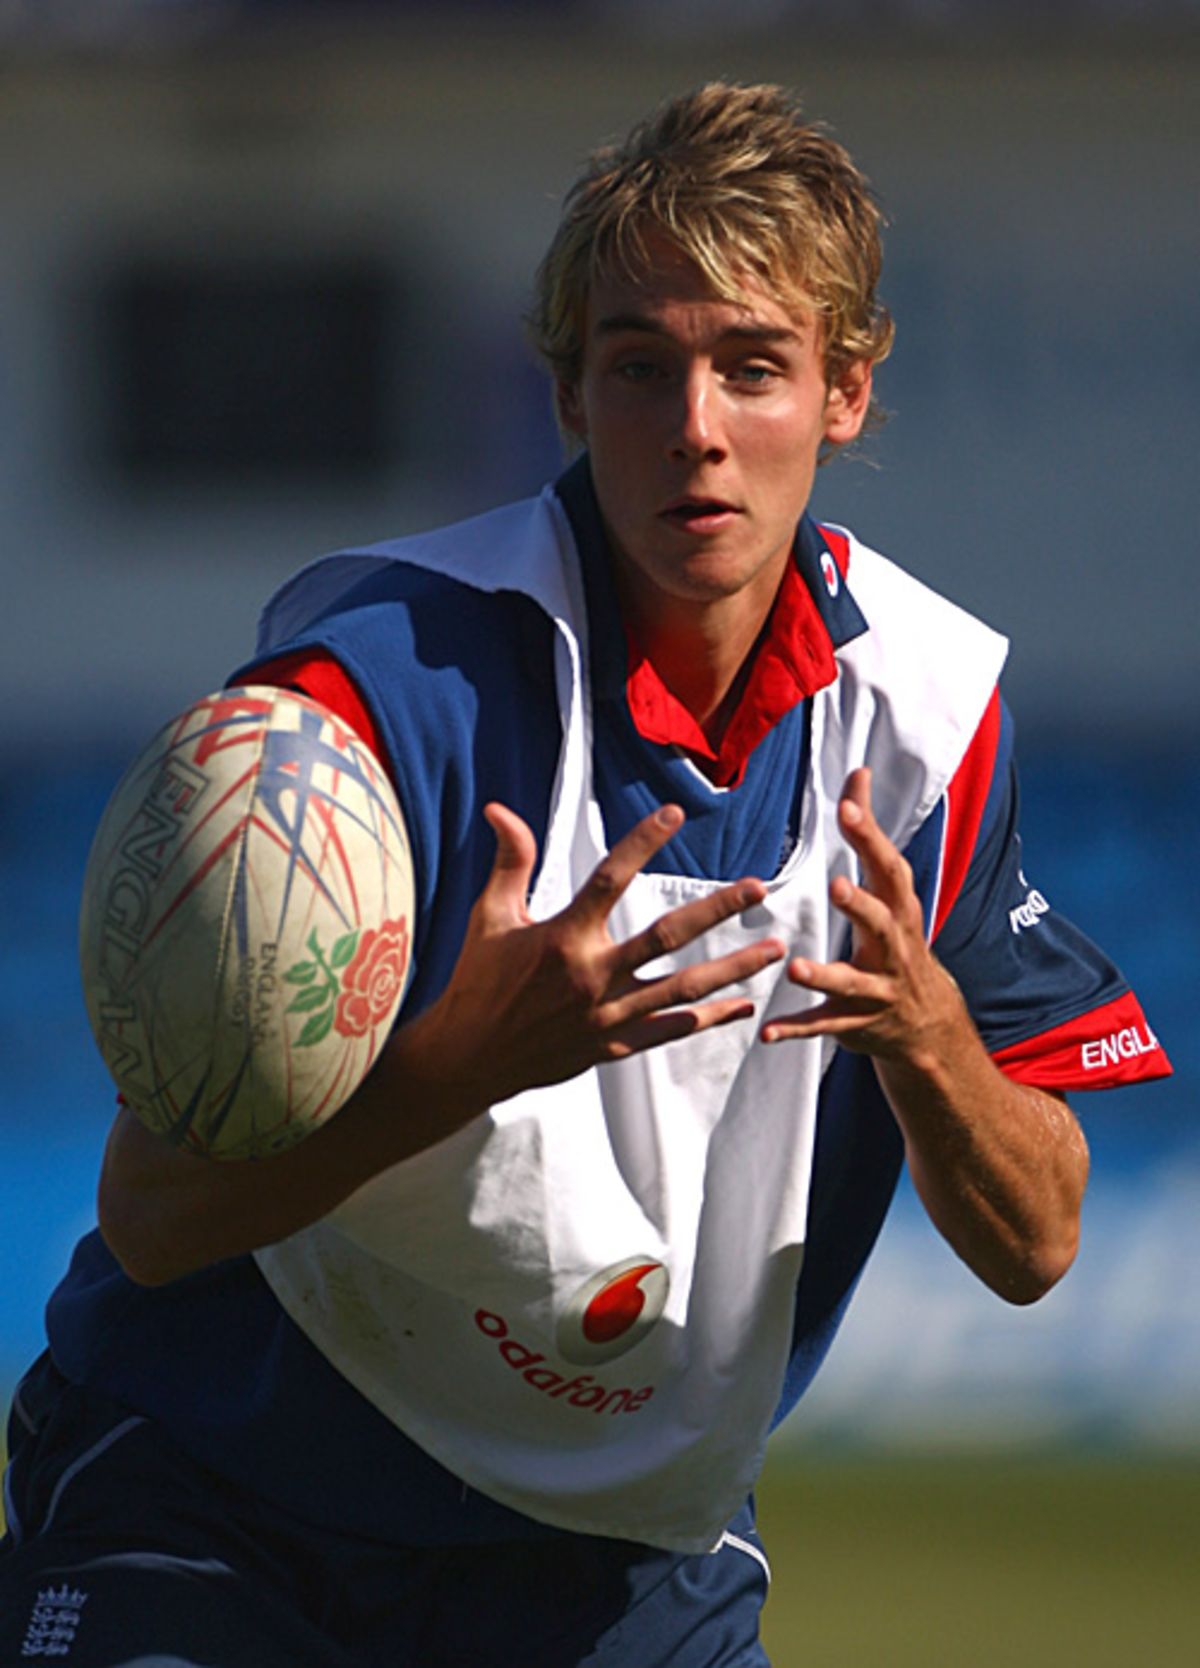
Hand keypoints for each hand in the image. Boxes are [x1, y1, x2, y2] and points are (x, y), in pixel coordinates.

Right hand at [387, 800, 785, 1116]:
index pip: (610, 878)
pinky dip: (709, 1018)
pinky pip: (671, 1030)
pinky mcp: (613, 1045)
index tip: (674, 813)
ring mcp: (606, 1014)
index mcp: (562, 937)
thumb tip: (499, 807)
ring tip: (776, 950)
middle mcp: (591, 975)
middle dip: (716, 910)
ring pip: (682, 988)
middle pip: (666, 936)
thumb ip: (509, 861)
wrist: (467, 1059)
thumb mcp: (488, 917)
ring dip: (733, 969)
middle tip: (757, 888)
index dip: (642, 842)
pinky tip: (745, 1006)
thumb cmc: (477, 980)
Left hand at [762, 767, 964, 1062]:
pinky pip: (823, 1027)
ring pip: (851, 984)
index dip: (871, 839)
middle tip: (837, 885)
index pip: (889, 870)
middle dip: (860, 905)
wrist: (929, 1027)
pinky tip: (767, 1031)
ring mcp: (876, 991)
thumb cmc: (897, 940)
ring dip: (824, 975)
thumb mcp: (890, 890)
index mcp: (898, 912)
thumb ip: (868, 831)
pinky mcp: (854, 1025)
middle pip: (880, 924)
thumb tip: (859, 770)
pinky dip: (796, 1029)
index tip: (848, 809)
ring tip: (796, 968)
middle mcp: (893, 950)